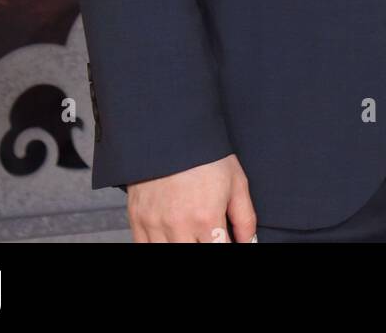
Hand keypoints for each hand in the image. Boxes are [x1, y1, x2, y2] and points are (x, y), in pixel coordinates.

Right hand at [126, 153, 256, 242]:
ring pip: (169, 254)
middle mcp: (179, 225)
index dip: (226, 247)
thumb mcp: (236, 183)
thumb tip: (248, 244)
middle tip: (208, 235)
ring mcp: (155, 224)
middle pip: (193, 255)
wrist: (172, 131)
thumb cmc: (206, 156)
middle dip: (204, 245)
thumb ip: (245, 219)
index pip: (218, 252)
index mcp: (206, 217)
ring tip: (191, 234)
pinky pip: (144, 247)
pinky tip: (171, 236)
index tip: (223, 238)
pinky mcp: (138, 219)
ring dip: (183, 245)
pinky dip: (159, 245)